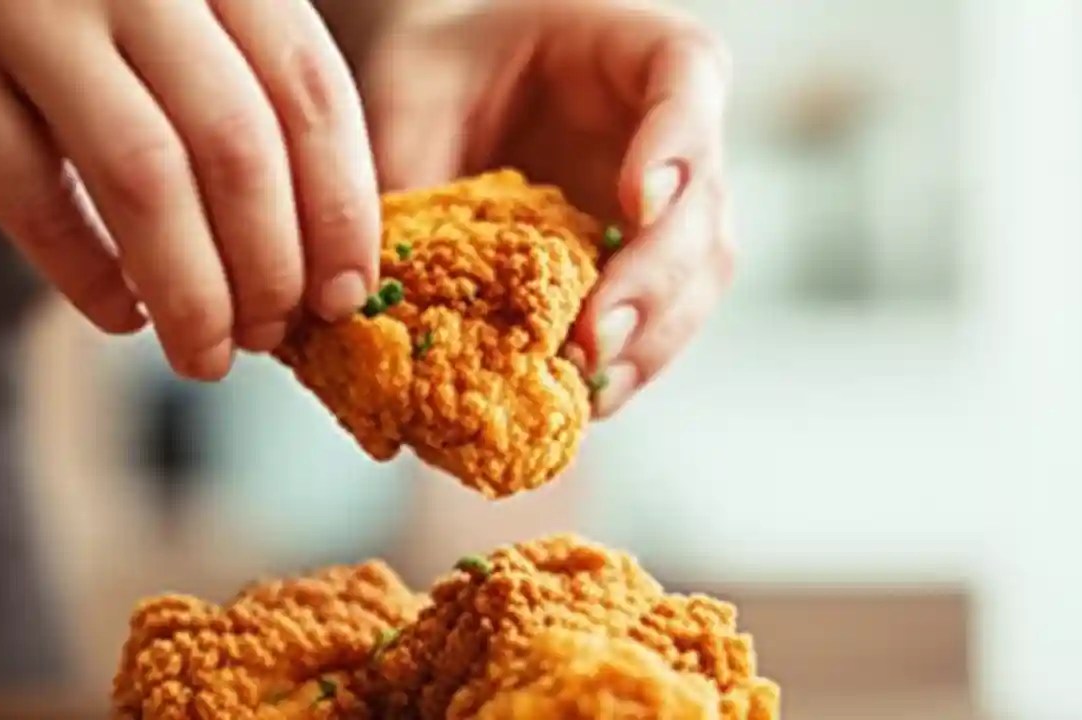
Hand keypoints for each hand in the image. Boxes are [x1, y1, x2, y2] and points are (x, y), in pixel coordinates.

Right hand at [0, 0, 380, 379]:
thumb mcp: (171, 0)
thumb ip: (240, 81)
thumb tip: (323, 239)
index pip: (309, 93)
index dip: (339, 208)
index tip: (346, 293)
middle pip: (238, 148)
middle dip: (270, 266)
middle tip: (272, 333)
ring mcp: (23, 11)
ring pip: (145, 181)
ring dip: (191, 292)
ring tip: (206, 353)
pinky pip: (33, 199)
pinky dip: (88, 276)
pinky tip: (119, 314)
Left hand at [360, 0, 733, 416]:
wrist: (450, 105)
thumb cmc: (442, 80)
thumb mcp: (415, 96)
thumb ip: (412, 160)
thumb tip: (377, 279)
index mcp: (639, 54)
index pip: (688, 73)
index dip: (677, 140)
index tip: (640, 200)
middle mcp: (675, 132)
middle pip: (704, 200)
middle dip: (655, 276)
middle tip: (594, 335)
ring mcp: (672, 207)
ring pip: (700, 275)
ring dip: (651, 338)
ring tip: (587, 385)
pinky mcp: (648, 268)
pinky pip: (664, 321)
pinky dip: (631, 363)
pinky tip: (585, 396)